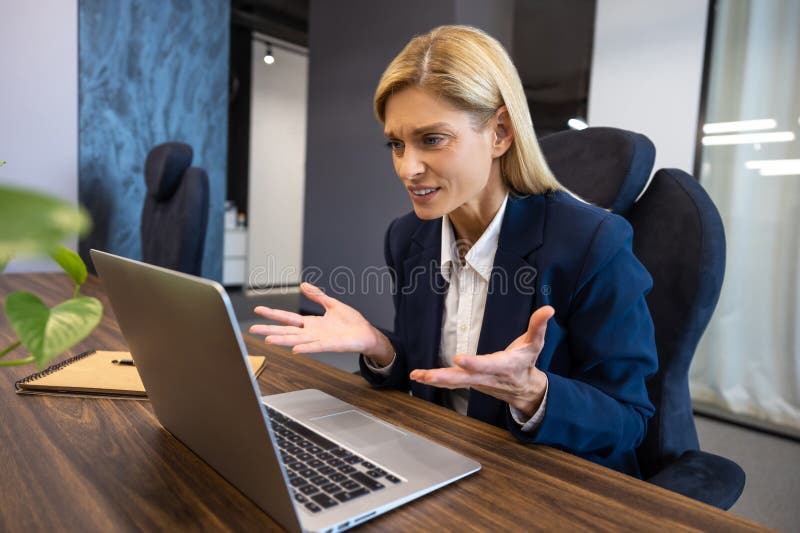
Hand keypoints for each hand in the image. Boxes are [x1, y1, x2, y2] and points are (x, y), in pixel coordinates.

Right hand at [248, 282, 393, 363]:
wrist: (366, 334)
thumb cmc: (351, 322)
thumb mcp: (332, 305)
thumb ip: (317, 296)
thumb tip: (303, 285)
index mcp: (311, 323)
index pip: (287, 318)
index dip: (273, 313)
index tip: (258, 310)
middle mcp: (311, 333)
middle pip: (286, 331)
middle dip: (269, 329)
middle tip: (252, 329)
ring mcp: (319, 340)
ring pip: (296, 340)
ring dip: (283, 340)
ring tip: (268, 339)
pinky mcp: (330, 345)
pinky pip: (315, 347)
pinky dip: (305, 348)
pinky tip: (295, 349)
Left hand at [409, 306, 554, 416]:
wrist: (523, 389)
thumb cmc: (526, 362)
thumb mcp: (535, 344)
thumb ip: (539, 326)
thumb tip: (549, 309)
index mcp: (502, 366)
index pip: (487, 364)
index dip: (473, 363)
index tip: (458, 359)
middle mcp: (487, 376)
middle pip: (465, 378)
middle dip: (447, 377)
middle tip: (430, 376)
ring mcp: (476, 381)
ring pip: (454, 382)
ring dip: (436, 379)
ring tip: (418, 376)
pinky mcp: (468, 382)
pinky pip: (450, 382)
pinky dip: (434, 380)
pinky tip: (419, 376)